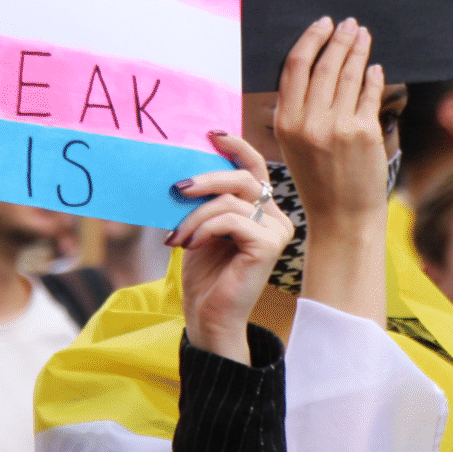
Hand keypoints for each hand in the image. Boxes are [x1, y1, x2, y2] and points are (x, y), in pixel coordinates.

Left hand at [170, 133, 293, 363]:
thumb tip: (184, 169)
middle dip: (206, 179)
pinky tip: (190, 245)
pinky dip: (204, 228)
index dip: (236, 146)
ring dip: (195, 215)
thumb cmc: (204, 274)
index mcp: (262, 209)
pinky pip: (232, 220)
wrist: (209, 317)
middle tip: (176, 188)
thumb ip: (204, 200)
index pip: (254, 167)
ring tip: (176, 236)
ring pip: (232, 200)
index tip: (211, 133)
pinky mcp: (268, 247)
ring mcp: (276, 232)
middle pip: (243, 178)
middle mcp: (275, 217)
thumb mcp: (200, 226)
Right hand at [272, 17, 386, 230]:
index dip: (310, 40)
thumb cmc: (319, 182)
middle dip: (338, 39)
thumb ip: (299, 111)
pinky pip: (368, 93)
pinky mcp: (363, 133)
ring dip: (357, 50)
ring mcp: (336, 126)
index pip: (295, 68)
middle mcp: (308, 122)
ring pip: (348, 75)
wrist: (342, 218)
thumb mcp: (295, 146)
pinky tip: (374, 67)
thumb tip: (316, 70)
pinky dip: (372, 76)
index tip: (322, 24)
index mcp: (285, 123)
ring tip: (363, 35)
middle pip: (324, 66)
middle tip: (349, 23)